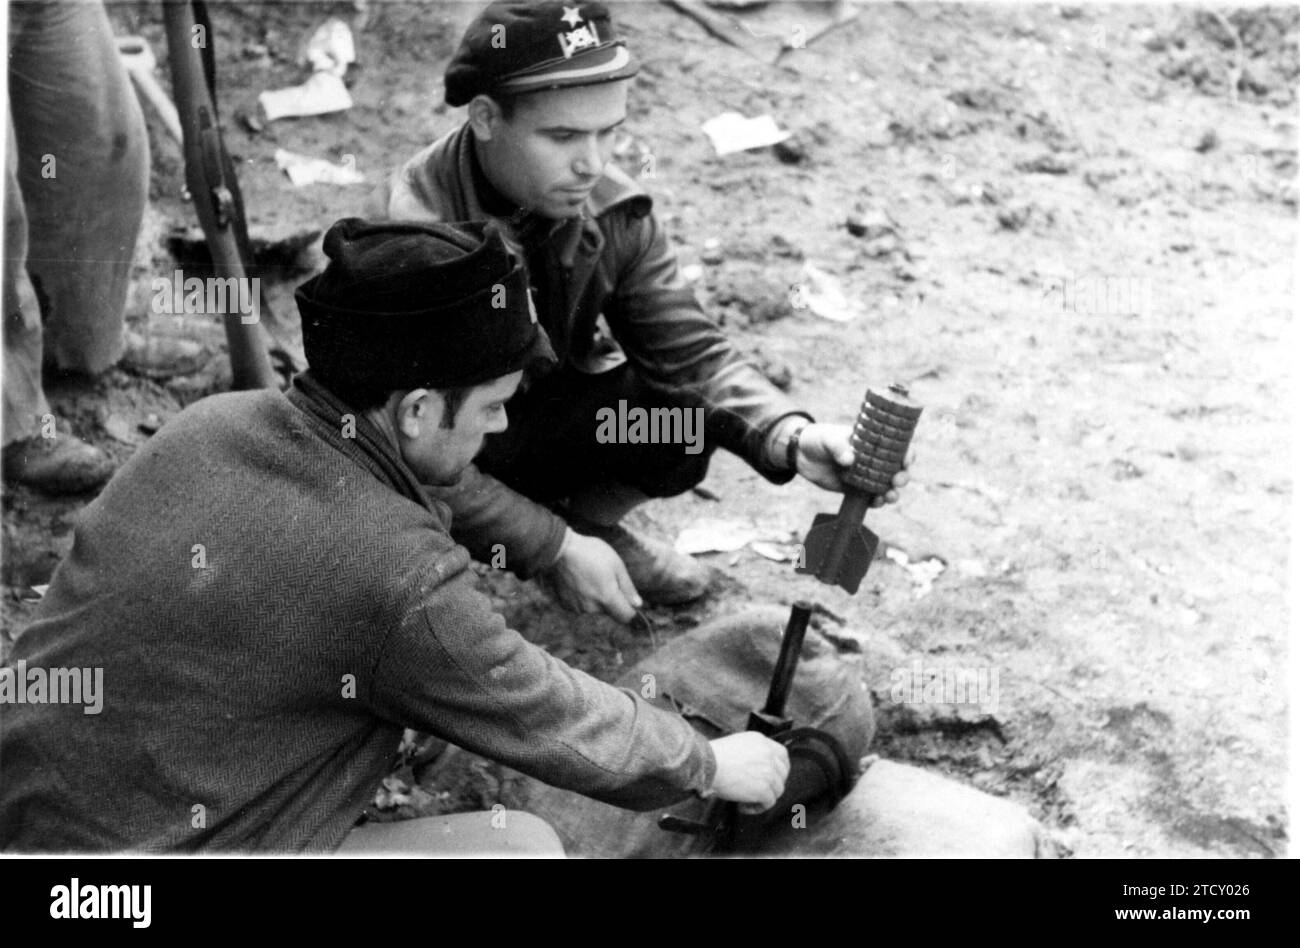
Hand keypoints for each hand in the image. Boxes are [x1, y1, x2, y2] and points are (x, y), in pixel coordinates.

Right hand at [540, 529, 641, 623]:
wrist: (560, 548)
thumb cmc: (591, 552)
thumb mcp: (616, 565)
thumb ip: (628, 588)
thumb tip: (638, 605)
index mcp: (607, 598)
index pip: (625, 617)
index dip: (630, 609)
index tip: (627, 597)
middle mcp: (592, 608)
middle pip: (610, 611)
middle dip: (611, 598)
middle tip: (604, 576)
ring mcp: (577, 607)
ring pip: (595, 608)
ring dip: (596, 597)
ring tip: (590, 576)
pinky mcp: (566, 604)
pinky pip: (582, 605)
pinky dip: (583, 596)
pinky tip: (579, 581)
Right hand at [707, 732, 789, 813]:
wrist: (707, 764)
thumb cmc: (713, 756)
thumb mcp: (737, 744)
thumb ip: (752, 753)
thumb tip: (755, 768)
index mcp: (761, 741)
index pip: (782, 754)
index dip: (779, 768)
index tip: (773, 776)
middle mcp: (768, 755)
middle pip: (783, 773)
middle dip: (774, 784)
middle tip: (761, 790)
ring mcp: (768, 772)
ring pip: (777, 789)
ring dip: (764, 797)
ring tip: (747, 800)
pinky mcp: (763, 788)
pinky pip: (769, 802)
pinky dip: (757, 808)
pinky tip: (744, 806)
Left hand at [797, 423, 911, 506]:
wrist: (800, 455)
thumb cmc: (818, 439)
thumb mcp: (828, 438)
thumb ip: (838, 447)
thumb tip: (850, 460)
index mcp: (872, 443)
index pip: (897, 447)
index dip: (906, 454)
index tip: (906, 461)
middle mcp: (873, 460)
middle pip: (896, 470)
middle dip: (902, 477)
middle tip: (896, 481)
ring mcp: (865, 475)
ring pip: (886, 486)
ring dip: (892, 493)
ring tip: (889, 496)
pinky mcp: (854, 489)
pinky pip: (870, 498)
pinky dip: (876, 502)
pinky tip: (877, 502)